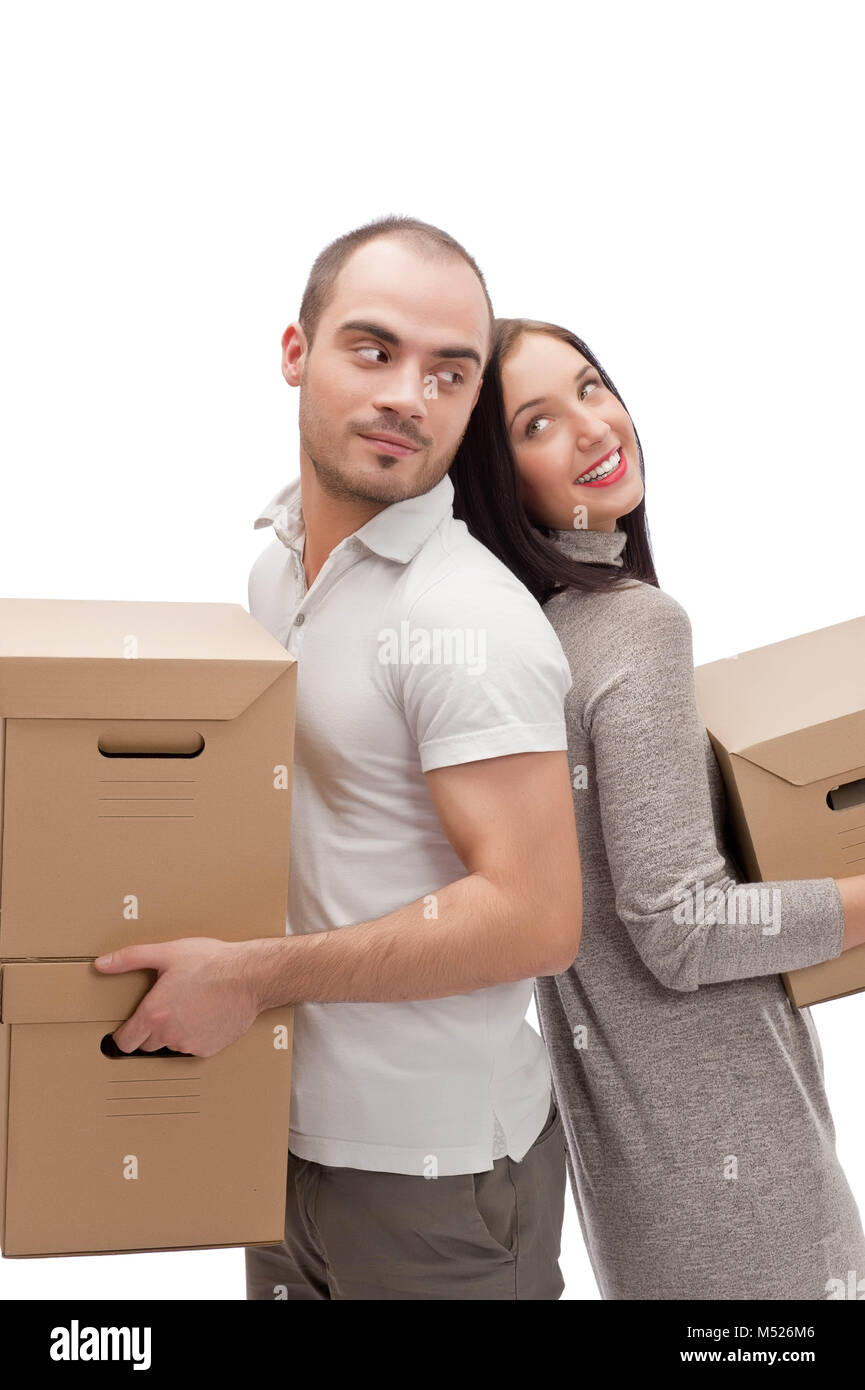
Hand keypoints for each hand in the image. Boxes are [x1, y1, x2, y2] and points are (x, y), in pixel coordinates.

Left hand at [93, 937, 260, 1057]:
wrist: (250, 976)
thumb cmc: (211, 962)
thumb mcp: (168, 953)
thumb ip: (130, 958)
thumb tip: (103, 963)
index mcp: (154, 1014)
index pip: (125, 1042)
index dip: (123, 1035)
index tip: (127, 1030)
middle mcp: (169, 1034)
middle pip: (147, 1045)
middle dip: (150, 1030)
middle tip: (164, 1008)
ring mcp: (189, 1044)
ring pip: (170, 1046)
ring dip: (173, 1033)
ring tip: (187, 1008)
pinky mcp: (208, 1049)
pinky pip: (192, 1048)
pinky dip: (194, 1036)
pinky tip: (203, 1016)